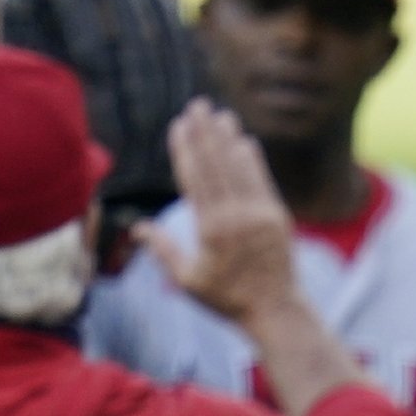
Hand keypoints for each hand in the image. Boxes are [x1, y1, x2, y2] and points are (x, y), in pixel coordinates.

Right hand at [134, 102, 300, 329]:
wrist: (276, 310)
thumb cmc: (228, 299)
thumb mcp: (189, 280)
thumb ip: (163, 251)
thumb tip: (138, 228)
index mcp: (211, 231)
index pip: (195, 179)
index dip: (187, 149)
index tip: (179, 125)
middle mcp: (235, 218)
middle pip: (217, 165)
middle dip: (206, 132)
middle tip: (198, 105)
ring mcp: (259, 215)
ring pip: (240, 168)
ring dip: (229, 139)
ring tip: (221, 114)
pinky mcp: (277, 216)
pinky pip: (262, 180)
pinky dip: (253, 160)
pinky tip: (244, 140)